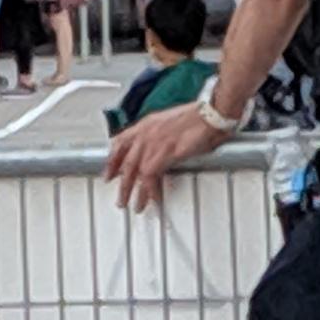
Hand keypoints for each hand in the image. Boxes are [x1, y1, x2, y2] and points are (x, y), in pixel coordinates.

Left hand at [105, 96, 224, 211]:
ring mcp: (152, 143)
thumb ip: (163, 136)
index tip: (109, 172)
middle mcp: (146, 132)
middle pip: (124, 161)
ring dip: (131, 191)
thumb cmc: (199, 118)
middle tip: (120, 197)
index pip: (121, 141)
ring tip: (132, 205)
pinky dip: (150, 191)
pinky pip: (149, 177)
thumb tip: (162, 151)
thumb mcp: (173, 124)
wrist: (210, 115)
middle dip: (121, 182)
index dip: (113, 159)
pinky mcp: (162, 153)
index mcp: (147, 123)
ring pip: (132, 171)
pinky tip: (152, 199)